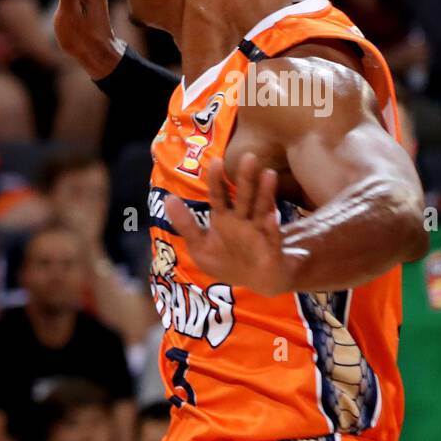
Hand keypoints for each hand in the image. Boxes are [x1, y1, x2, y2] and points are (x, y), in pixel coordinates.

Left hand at [165, 155, 293, 295]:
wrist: (256, 282)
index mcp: (224, 219)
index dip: (217, 180)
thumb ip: (184, 224)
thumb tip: (167, 199)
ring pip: (262, 209)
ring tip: (268, 174)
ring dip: (265, 193)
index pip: (219, 195)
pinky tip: (272, 219)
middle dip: (245, 178)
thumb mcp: (199, 245)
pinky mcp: (271, 249)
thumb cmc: (226, 261)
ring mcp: (259, 232)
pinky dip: (272, 229)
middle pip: (244, 196)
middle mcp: (243, 220)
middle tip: (249, 157)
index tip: (215, 162)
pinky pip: (272, 238)